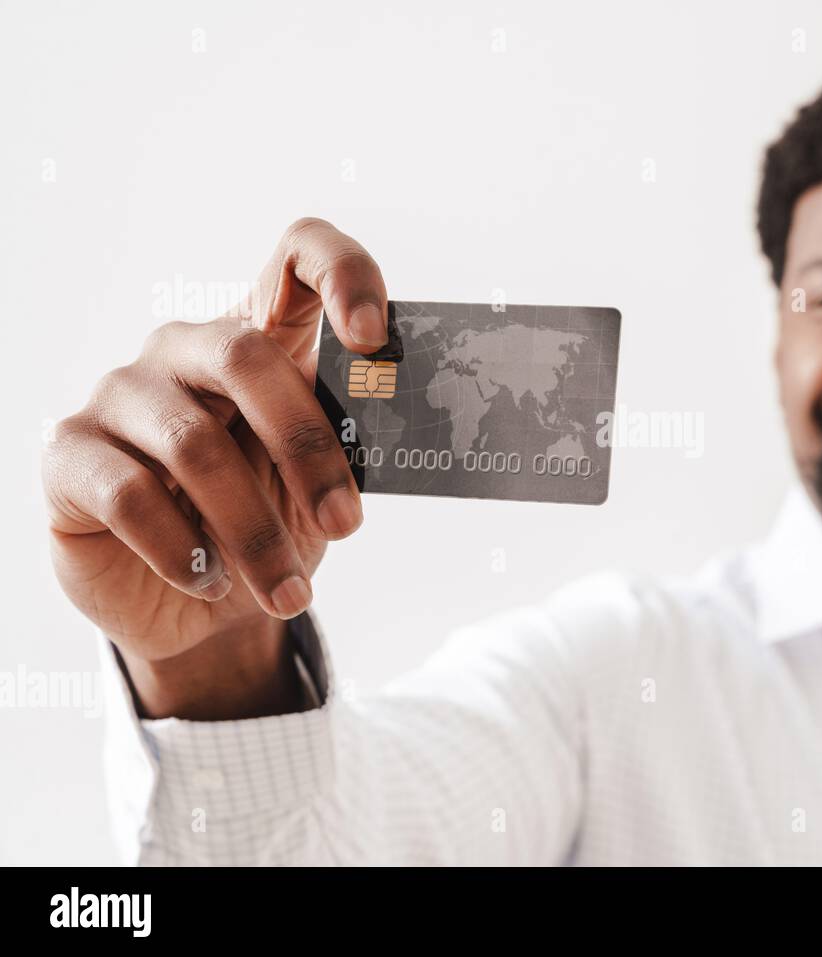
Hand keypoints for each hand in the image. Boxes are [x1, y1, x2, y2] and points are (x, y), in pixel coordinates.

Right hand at [42, 218, 387, 712]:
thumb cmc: (267, 520)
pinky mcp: (70, 453)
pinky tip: (210, 581)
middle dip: (306, 449)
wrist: (197, 605)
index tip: (375, 339)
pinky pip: (131, 497)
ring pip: (194, 447)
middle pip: (245, 357)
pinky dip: (183, 551)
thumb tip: (404, 430)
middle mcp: (184, 349)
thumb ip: (347, 441)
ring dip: (255, 532)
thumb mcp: (319, 481)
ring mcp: (120, 394)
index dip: (342, 275)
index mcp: (260, 338)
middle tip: (346, 523)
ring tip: (289, 589)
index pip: (297, 257)